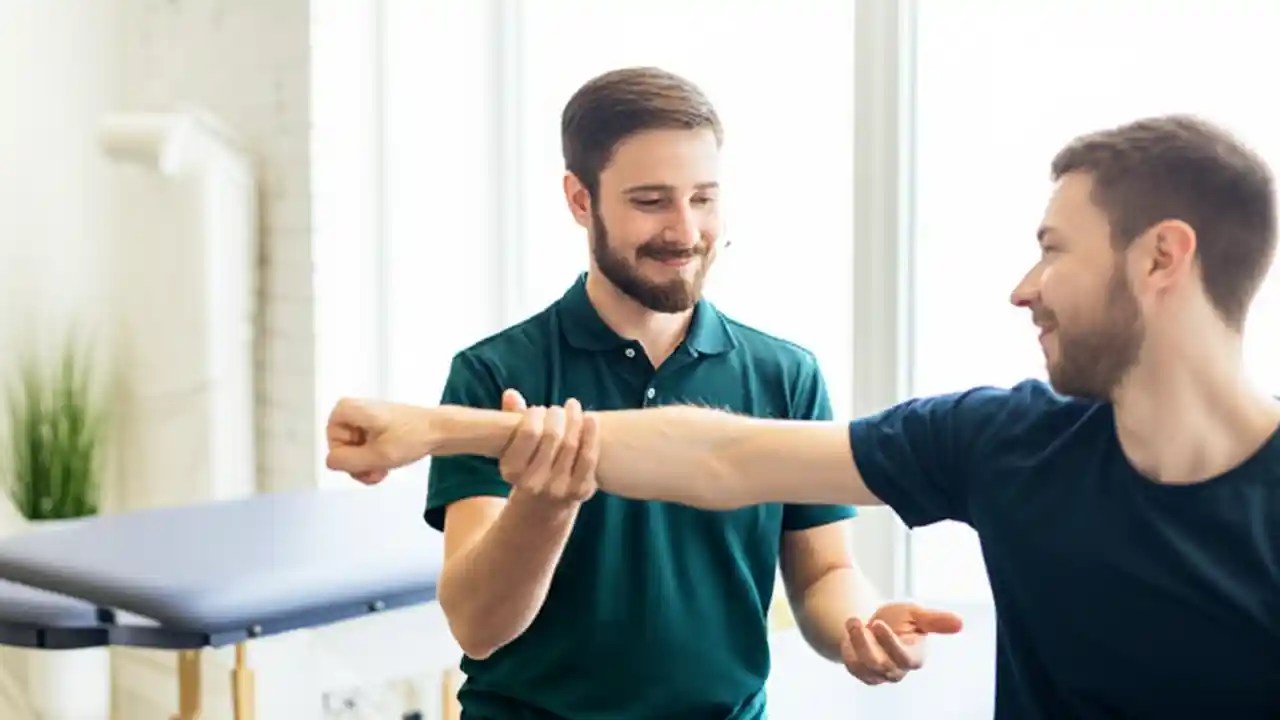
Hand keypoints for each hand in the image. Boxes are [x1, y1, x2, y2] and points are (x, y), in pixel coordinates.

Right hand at [325, 398, 431, 484]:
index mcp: (347, 409)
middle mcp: (352, 411)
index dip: (351, 458)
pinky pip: (364, 450)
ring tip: (384, 470)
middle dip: (359, 464)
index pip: (333, 447)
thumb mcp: (376, 455)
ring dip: (367, 466)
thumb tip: (331, 462)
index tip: (369, 459)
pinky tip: (386, 467)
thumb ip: (347, 461)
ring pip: (354, 453)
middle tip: (378, 469)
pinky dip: (373, 461)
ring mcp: (364, 421)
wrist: (440, 430)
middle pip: (343, 450)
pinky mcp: (375, 429)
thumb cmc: (412, 437)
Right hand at [498, 390, 598, 506]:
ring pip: (572, 444)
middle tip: (556, 409)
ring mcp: (559, 489)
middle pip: (552, 436)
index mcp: (511, 471)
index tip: (537, 409)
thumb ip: (510, 422)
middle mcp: (534, 484)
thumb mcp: (512, 450)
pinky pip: (589, 457)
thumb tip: (511, 394)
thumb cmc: (525, 469)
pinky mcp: (581, 491)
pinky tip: (590, 417)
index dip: (535, 414)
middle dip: (556, 414)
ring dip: (574, 418)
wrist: (541, 509)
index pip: (529, 432)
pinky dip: (591, 433)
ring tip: (572, 407)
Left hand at [840, 602, 962, 684]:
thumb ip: (935, 620)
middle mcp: (898, 670)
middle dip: (864, 641)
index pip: (904, 657)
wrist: (875, 623)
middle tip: (856, 620)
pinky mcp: (864, 673)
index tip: (877, 624)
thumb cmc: (900, 619)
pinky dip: (848, 649)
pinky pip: (853, 667)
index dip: (890, 642)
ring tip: (853, 620)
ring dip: (855, 642)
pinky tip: (850, 632)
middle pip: (880, 664)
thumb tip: (960, 622)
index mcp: (914, 656)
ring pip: (865, 666)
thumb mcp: (915, 614)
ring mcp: (880, 674)